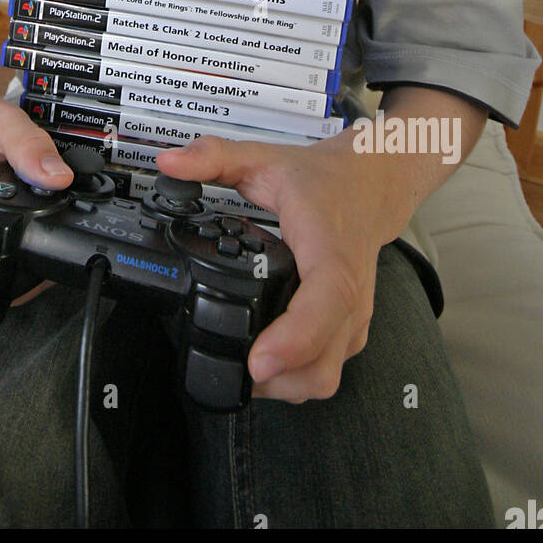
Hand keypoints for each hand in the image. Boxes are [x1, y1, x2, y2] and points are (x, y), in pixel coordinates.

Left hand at [155, 134, 388, 403]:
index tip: (259, 361)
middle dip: (276, 380)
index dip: (293, 339)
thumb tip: (170, 162)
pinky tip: (267, 361)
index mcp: (329, 251)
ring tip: (244, 370)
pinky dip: (295, 377)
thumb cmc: (325, 180)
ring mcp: (354, 316)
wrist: (372, 186)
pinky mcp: (351, 330)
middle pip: (322, 362)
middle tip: (233, 369)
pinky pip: (327, 370)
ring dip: (284, 385)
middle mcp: (349, 293)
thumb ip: (214, 157)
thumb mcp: (265, 158)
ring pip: (326, 376)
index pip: (325, 302)